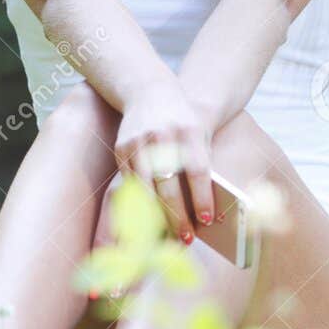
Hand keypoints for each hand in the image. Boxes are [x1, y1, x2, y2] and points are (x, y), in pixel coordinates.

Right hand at [112, 79, 215, 243]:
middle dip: (178, 215)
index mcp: (188, 130)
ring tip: (168, 234)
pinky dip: (140, 202)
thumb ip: (201, 165)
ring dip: (157, 214)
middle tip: (187, 238)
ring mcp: (138, 141)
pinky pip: (131, 182)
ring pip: (146, 187)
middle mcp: (162, 136)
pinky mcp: (121, 147)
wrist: (148, 90)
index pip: (197, 170)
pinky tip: (149, 216)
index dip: (201, 197)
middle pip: (169, 184)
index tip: (207, 219)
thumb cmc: (181, 120)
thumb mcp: (199, 134)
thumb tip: (206, 210)